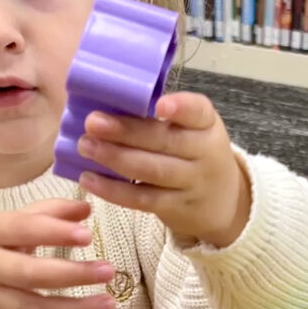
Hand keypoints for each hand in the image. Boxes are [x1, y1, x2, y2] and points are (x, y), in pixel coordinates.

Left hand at [75, 92, 250, 248]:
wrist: (222, 202)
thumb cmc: (195, 153)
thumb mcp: (194, 130)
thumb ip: (164, 118)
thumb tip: (108, 101)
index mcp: (207, 125)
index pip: (198, 112)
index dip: (181, 108)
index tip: (159, 105)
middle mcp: (204, 153)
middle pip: (166, 141)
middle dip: (127, 131)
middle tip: (93, 122)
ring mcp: (191, 183)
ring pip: (152, 170)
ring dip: (115, 158)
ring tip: (86, 146)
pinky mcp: (174, 207)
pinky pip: (142, 199)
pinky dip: (113, 190)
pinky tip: (89, 179)